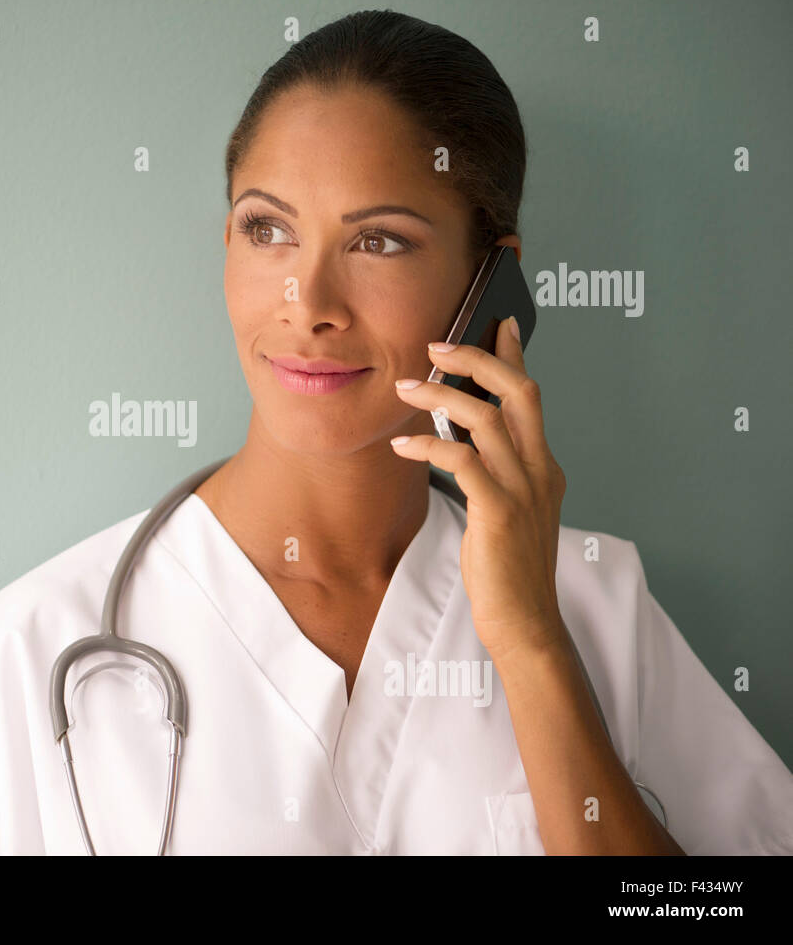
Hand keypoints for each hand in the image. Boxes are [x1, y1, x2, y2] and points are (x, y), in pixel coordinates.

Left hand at [388, 316, 567, 659]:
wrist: (525, 623)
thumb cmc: (507, 569)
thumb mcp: (508, 511)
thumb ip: (495, 472)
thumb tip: (463, 439)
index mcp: (544, 467)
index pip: (531, 397)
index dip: (514, 357)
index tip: (500, 323)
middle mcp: (540, 471)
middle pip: (518, 393)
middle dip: (477, 359)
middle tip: (435, 345)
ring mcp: (523, 490)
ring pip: (485, 419)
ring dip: (440, 397)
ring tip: (405, 389)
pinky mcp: (499, 513)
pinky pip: (462, 462)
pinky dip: (428, 446)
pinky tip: (402, 445)